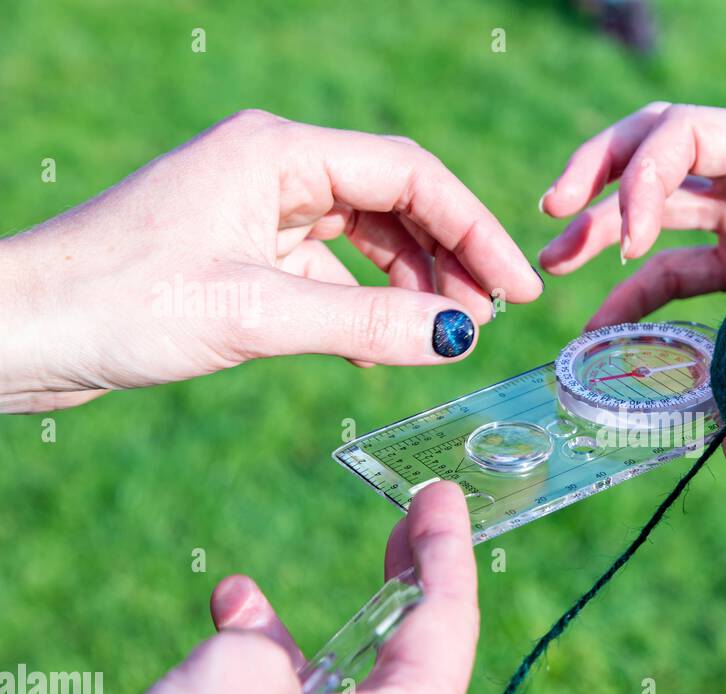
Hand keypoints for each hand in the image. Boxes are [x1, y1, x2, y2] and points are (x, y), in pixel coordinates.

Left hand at [0, 109, 543, 412]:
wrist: (19, 332)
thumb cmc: (118, 303)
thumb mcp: (257, 316)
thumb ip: (368, 325)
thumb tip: (461, 338)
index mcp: (277, 153)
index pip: (410, 176)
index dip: (475, 230)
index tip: (521, 289)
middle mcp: (272, 169)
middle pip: (395, 203)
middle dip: (449, 261)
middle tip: (487, 323)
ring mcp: (254, 210)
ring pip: (365, 239)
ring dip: (409, 288)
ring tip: (442, 340)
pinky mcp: (239, 252)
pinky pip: (327, 273)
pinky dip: (362, 309)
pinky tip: (377, 352)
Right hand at [65, 482, 477, 693]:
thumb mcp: (240, 674)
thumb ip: (263, 640)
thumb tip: (255, 633)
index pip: (448, 622)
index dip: (445, 549)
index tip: (442, 496)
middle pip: (410, 661)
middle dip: (399, 587)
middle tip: (409, 523)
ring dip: (298, 647)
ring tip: (245, 597)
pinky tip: (220, 659)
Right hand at [537, 103, 725, 327]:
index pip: (694, 132)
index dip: (646, 172)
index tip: (625, 234)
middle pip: (659, 145)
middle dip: (601, 170)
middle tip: (554, 207)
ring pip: (658, 205)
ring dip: (602, 227)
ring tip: (553, 261)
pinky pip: (679, 268)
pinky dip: (639, 291)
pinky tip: (604, 321)